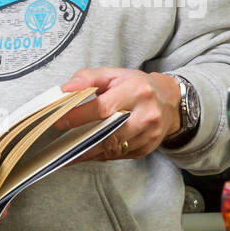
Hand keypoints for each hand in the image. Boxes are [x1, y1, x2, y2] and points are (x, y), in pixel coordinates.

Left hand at [56, 68, 181, 161]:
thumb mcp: (115, 74)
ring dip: (89, 152)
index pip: (104, 107)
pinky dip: (101, 155)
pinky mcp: (147, 148)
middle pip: (110, 133)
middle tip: (61, 144)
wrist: (168, 102)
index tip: (61, 121)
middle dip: (82, 140)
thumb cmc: (137, 86)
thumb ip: (89, 78)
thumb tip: (66, 88)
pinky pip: (119, 156)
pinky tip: (87, 153)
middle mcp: (146, 114)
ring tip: (68, 153)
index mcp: (137, 91)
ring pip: (114, 149)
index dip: (80, 116)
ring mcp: (148, 134)